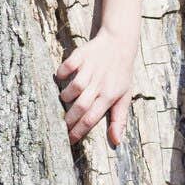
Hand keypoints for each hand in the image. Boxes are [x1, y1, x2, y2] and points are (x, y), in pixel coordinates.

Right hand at [54, 27, 137, 146]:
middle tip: (61, 126)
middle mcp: (100, 83)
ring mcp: (91, 69)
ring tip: (65, 100)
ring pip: (74, 87)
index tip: (69, 140)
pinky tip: (60, 77)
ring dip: (66, 96)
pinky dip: (61, 73)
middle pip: (81, 106)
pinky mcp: (82, 55)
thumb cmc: (121, 74)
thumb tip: (116, 141)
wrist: (120, 43)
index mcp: (110, 96)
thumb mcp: (124, 97)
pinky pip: (67, 66)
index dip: (78, 131)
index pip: (91, 118)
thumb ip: (119, 120)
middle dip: (69, 119)